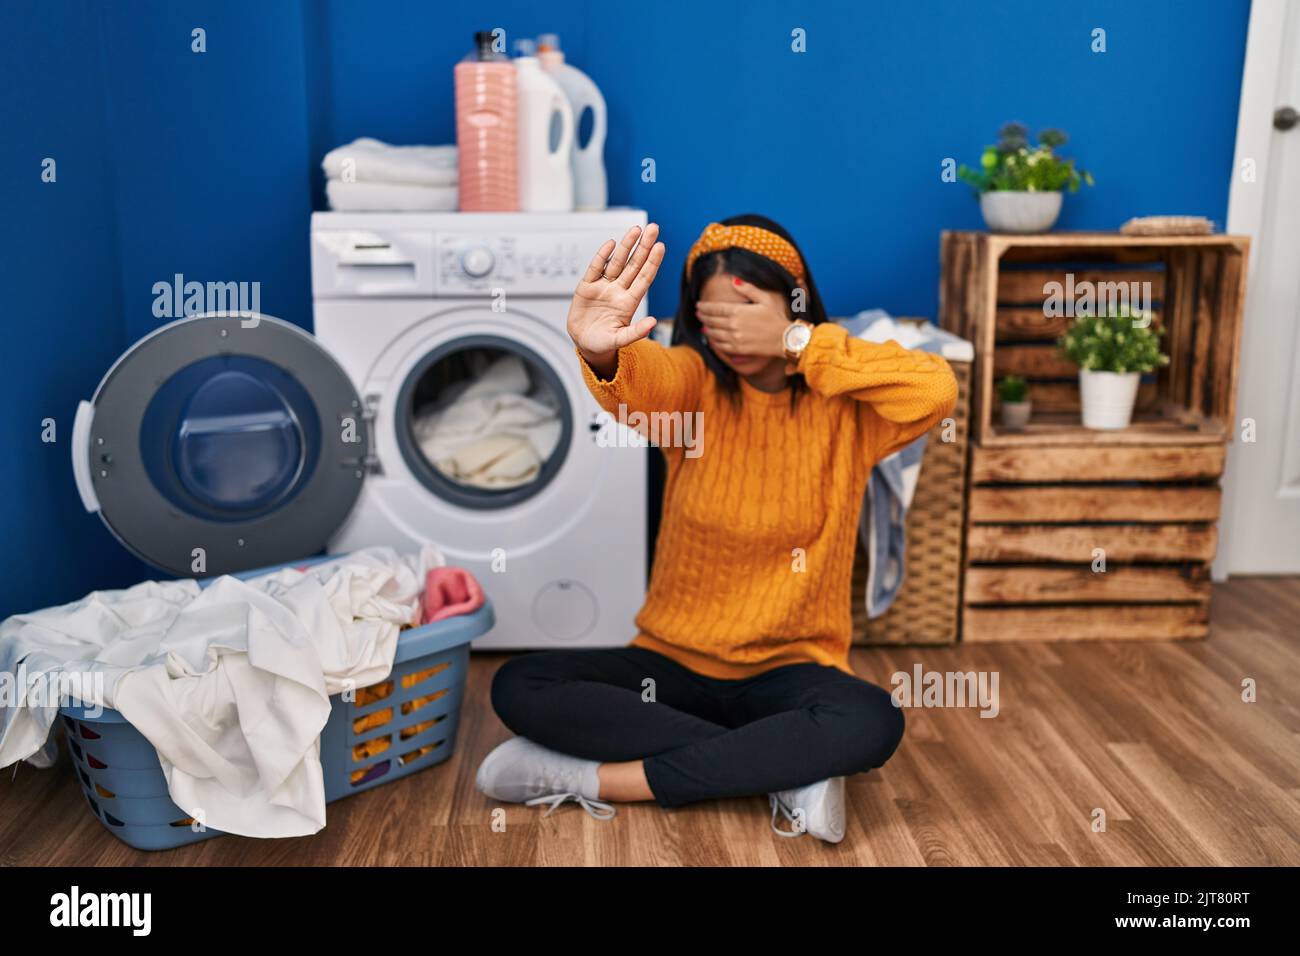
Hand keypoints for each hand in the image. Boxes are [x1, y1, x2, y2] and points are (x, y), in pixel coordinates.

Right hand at [567, 224, 664, 367]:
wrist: (583, 343)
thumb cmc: (603, 343)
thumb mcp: (620, 340)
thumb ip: (636, 332)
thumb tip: (653, 323)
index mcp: (629, 302)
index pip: (644, 278)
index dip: (652, 262)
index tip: (660, 246)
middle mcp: (618, 291)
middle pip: (634, 265)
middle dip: (643, 246)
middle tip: (653, 228)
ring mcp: (603, 287)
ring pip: (617, 262)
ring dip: (626, 246)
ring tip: (636, 229)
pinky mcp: (587, 287)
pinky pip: (596, 268)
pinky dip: (602, 256)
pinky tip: (611, 243)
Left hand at [694, 278, 793, 363]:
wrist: (784, 339)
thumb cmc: (775, 317)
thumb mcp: (764, 299)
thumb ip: (748, 289)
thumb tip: (734, 280)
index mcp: (738, 311)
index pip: (715, 308)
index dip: (704, 307)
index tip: (698, 305)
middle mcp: (734, 325)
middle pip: (712, 320)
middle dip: (702, 316)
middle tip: (698, 314)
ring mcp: (734, 338)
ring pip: (714, 333)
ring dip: (706, 328)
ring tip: (703, 324)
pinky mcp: (738, 349)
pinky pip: (720, 345)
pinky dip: (713, 341)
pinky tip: (711, 338)